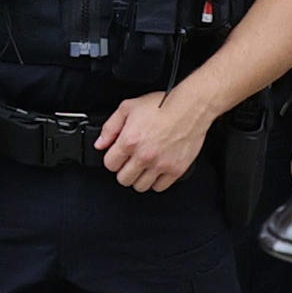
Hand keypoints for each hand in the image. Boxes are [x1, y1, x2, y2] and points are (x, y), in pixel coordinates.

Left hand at [99, 87, 215, 192]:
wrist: (191, 107)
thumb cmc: (163, 104)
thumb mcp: (129, 107)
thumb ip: (110, 127)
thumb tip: (100, 144)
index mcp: (129, 141)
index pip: (110, 164)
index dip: (113, 159)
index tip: (119, 156)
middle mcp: (144, 156)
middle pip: (123, 179)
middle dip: (124, 170)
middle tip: (131, 162)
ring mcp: (160, 165)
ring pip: (140, 186)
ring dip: (139, 178)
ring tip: (144, 166)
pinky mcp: (175, 170)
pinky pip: (159, 187)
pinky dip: (156, 181)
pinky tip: (157, 170)